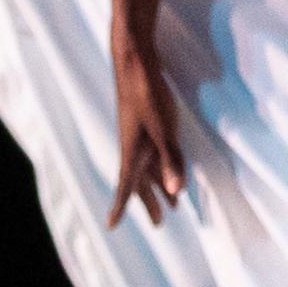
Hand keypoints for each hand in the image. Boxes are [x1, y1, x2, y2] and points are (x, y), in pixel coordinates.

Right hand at [109, 30, 189, 225]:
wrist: (134, 60)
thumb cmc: (147, 93)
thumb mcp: (163, 128)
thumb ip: (171, 159)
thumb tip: (175, 191)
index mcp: (131, 151)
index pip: (125, 187)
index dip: (119, 207)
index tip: (111, 226)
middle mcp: (132, 146)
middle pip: (139, 182)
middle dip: (149, 202)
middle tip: (159, 223)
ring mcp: (138, 134)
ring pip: (148, 167)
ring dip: (159, 185)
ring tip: (173, 202)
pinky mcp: (145, 123)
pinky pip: (153, 153)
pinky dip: (161, 166)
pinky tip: (169, 167)